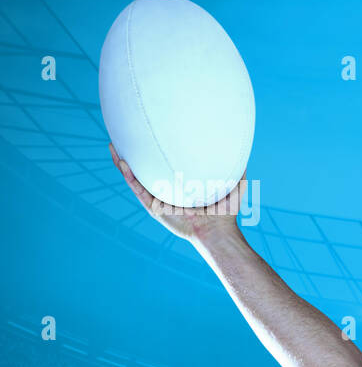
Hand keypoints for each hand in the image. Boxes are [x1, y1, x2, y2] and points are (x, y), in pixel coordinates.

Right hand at [110, 143, 245, 241]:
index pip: (166, 167)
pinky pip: (138, 190)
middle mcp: (167, 193)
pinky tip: (122, 162)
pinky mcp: (154, 208)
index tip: (151, 136)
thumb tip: (243, 153)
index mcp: (181, 187)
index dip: (157, 153)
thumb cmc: (226, 213)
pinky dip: (129, 176)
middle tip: (125, 137)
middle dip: (134, 156)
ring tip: (113, 147)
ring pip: (135, 179)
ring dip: (123, 163)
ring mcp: (158, 200)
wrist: (217, 230)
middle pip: (146, 171)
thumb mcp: (233, 186)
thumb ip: (236, 170)